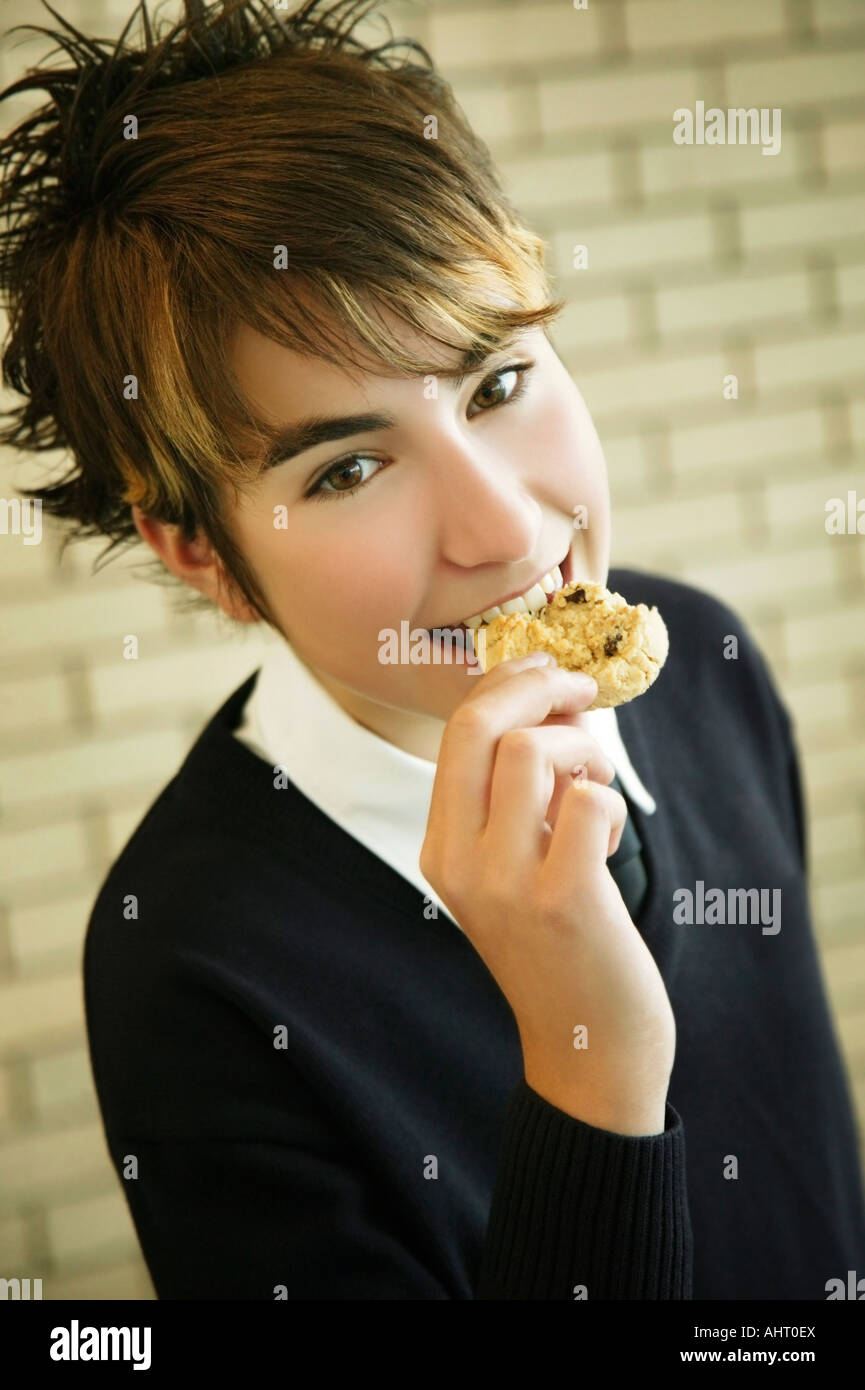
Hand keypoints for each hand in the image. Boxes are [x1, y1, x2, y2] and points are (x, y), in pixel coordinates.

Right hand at [420, 652, 674, 1134]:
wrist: (588, 1046)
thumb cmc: (562, 944)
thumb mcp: (516, 867)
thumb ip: (518, 795)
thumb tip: (552, 700)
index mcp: (439, 849)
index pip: (456, 734)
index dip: (506, 684)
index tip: (549, 672)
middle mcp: (458, 863)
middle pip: (476, 726)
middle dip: (535, 687)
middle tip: (582, 691)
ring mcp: (505, 884)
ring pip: (531, 752)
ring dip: (583, 750)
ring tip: (597, 790)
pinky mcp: (562, 900)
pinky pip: (586, 799)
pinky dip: (610, 801)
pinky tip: (610, 842)